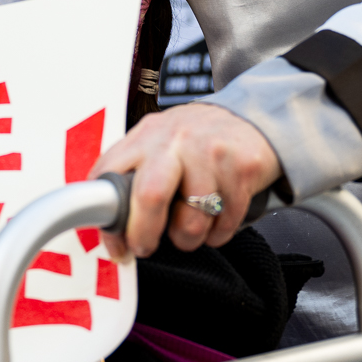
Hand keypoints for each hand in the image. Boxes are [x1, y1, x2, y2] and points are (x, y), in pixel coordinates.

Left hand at [91, 103, 280, 258]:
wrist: (253, 115)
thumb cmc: (198, 138)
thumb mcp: (158, 141)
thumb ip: (133, 175)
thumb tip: (112, 228)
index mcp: (146, 135)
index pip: (111, 176)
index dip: (108, 220)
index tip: (115, 243)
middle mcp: (175, 140)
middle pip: (149, 196)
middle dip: (144, 233)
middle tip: (145, 246)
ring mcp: (210, 153)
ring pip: (191, 222)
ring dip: (188, 238)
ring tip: (191, 224)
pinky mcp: (242, 168)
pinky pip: (224, 224)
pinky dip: (219, 232)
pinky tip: (217, 215)